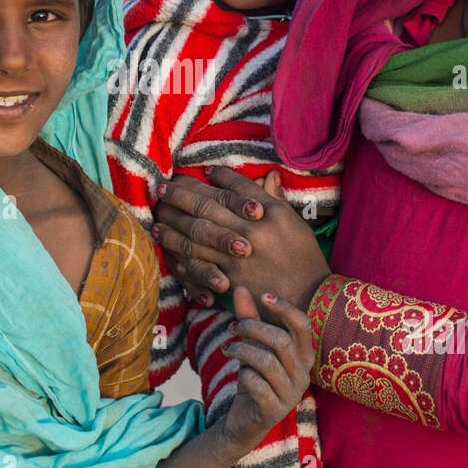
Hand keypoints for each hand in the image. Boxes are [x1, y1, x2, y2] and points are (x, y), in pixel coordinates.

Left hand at [154, 167, 328, 313]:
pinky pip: (198, 260)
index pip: (238, 187)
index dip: (219, 176)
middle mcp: (251, 229)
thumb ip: (276, 199)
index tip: (204, 170)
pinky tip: (168, 245)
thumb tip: (268, 174)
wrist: (308, 297)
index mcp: (270, 212)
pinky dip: (180, 251)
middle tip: (163, 186)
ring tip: (158, 213)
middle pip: (209, 205)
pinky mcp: (230, 275)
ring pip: (197, 231)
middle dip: (182, 194)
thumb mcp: (295, 223)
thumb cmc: (304, 258)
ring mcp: (238, 253)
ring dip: (174, 221)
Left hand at [219, 287, 314, 451]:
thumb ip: (248, 318)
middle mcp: (303, 374)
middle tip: (233, 327)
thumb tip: (240, 287)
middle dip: (253, 328)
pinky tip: (239, 373)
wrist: (245, 419)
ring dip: (242, 350)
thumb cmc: (255, 377)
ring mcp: (291, 394)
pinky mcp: (274, 411)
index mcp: (303, 355)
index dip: (284, 308)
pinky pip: (258, 386)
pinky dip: (245, 375)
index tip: (262, 296)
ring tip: (228, 348)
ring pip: (267, 362)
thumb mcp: (251, 345)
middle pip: (282, 341)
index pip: (302, 325)